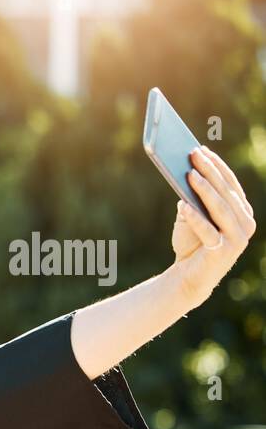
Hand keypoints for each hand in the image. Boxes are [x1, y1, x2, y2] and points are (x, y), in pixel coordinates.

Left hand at [171, 146, 254, 303]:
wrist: (188, 278)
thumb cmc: (190, 245)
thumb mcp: (189, 218)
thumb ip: (191, 200)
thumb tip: (186, 176)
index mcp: (241, 212)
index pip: (230, 184)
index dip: (216, 166)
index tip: (201, 150)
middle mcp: (245, 223)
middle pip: (226, 192)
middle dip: (209, 172)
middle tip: (193, 155)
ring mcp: (237, 239)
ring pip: (220, 209)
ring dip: (205, 190)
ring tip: (190, 174)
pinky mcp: (223, 253)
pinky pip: (208, 231)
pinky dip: (195, 218)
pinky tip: (183, 205)